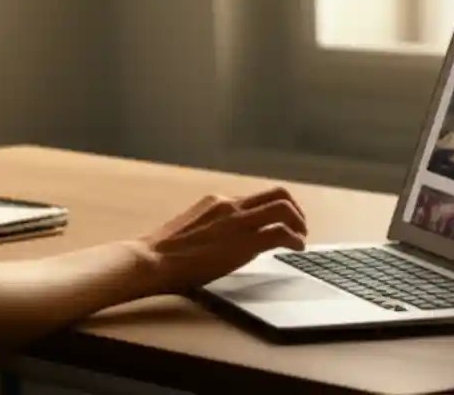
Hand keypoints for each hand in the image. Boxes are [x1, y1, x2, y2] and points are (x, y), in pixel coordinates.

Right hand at [137, 187, 307, 293]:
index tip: (281, 222)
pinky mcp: (243, 241)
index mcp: (217, 201)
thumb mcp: (193, 227)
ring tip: (301, 237)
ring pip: (283, 207)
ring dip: (299, 222)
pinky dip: (294, 239)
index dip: (275, 209)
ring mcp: (237, 221)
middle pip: (277, 194)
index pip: (256, 197)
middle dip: (295, 209)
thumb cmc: (166, 253)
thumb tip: (228, 237)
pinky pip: (280, 233)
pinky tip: (296, 248)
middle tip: (299, 226)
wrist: (152, 260)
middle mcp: (230, 205)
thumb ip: (214, 225)